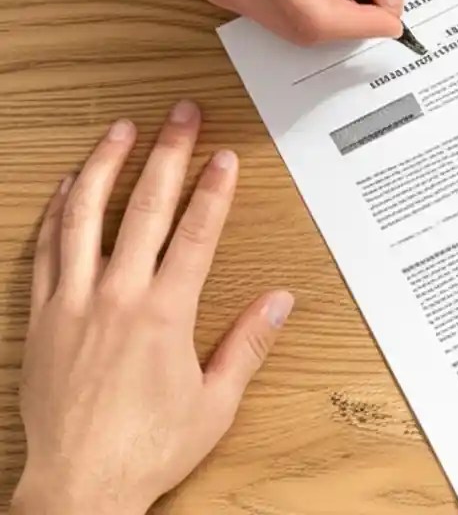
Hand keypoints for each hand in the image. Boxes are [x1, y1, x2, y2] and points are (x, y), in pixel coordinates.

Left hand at [10, 101, 292, 514]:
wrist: (79, 485)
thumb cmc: (148, 448)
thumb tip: (280, 302)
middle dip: (167, 155)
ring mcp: (72, 304)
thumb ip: (248, 344)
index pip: (195, 235)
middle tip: (180, 116)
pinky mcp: (41, 318)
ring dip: (105, 167)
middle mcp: (116, 299)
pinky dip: (58, 213)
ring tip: (120, 131)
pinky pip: (45, 251)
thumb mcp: (215, 402)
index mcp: (164, 316)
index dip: (214, 191)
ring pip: (85, 218)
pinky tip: (70, 188)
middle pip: (144, 209)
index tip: (224, 157)